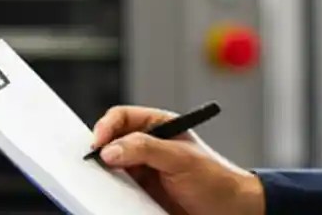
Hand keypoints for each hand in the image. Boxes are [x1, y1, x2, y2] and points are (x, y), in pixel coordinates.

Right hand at [91, 105, 264, 214]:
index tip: (98, 144)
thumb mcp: (181, 159)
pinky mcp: (141, 193)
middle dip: (100, 151)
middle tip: (92, 165)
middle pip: (112, 142)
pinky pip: (118, 190)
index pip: (122, 118)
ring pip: (112, 167)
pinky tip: (112, 195)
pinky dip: (111, 192)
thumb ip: (146, 149)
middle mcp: (148, 146)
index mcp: (159, 126)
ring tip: (101, 181)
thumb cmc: (215, 178)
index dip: (106, 127)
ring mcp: (144, 170)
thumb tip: (111, 149)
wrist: (229, 211)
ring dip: (105, 174)